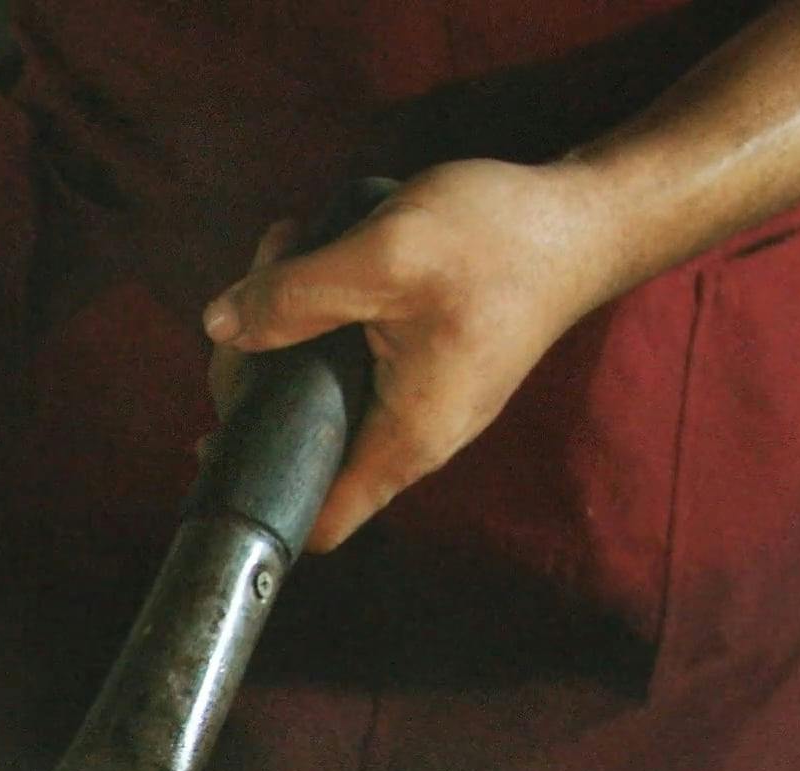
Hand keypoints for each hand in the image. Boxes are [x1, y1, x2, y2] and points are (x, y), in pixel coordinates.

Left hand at [203, 159, 631, 552]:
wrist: (585, 219)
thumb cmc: (501, 241)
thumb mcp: (385, 257)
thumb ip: (295, 297)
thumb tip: (220, 328)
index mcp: (403, 439)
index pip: (318, 521)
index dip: (258, 495)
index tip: (214, 439)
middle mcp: (408, 436)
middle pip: (298, 444)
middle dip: (253, 372)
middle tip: (251, 294)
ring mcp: (412, 402)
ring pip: (312, 392)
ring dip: (278, 326)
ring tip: (279, 250)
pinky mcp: (414, 366)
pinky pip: (340, 359)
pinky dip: (314, 312)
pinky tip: (306, 252)